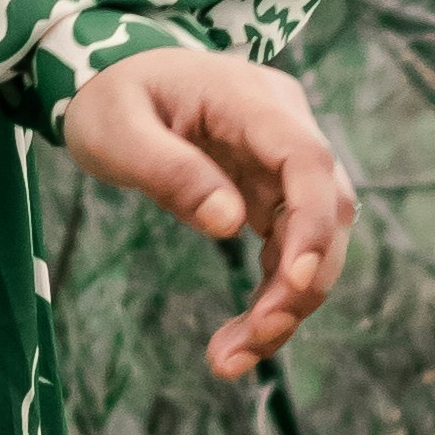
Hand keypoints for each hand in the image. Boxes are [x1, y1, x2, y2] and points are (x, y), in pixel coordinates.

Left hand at [57, 44, 356, 378]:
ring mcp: (281, 162)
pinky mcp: (271, 193)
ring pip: (314, 240)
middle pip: (324, 209)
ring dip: (287, 303)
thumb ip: (169, 171)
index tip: (294, 282)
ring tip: (232, 358)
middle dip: (300, 284)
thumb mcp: (116, 129)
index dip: (312, 223)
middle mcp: (284, 126)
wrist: (111, 76)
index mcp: (250, 99)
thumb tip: (228, 223)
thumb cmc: (109, 95)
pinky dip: (272, 297)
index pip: (307, 159)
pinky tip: (240, 340)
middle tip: (250, 343)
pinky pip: (288, 250)